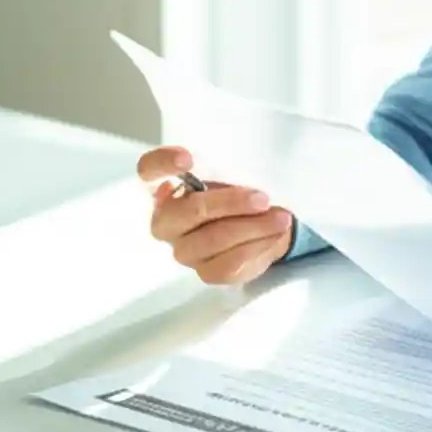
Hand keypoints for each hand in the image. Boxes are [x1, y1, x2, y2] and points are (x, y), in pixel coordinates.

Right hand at [136, 146, 293, 284]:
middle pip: (190, 210)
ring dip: (254, 226)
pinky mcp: (205, 272)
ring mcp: (183, 250)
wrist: (261, 229)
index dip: (162, 164)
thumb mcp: (235, 175)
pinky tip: (276, 235)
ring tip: (282, 218)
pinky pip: (231, 263)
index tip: (187, 159)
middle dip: (231, 203)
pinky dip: (259, 246)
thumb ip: (230, 168)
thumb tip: (250, 160)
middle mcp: (167, 220)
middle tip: (263, 198)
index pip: (149, 170)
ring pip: (214, 239)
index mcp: (166, 186)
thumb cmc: (240, 195)